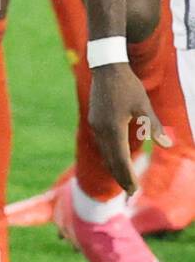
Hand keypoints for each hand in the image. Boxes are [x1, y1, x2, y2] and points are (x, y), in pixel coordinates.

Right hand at [88, 62, 171, 195]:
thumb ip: (153, 127)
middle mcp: (101, 129)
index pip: (120, 159)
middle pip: (110, 159)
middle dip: (120, 177)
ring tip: (124, 179)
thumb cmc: (128, 86)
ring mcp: (95, 125)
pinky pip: (103, 143)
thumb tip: (166, 144)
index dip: (127, 176)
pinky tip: (117, 158)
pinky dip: (110, 155)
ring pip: (105, 152)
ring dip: (114, 167)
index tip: (134, 191)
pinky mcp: (94, 120)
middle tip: (130, 193)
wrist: (106, 68)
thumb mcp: (144, 106)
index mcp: (113, 128)